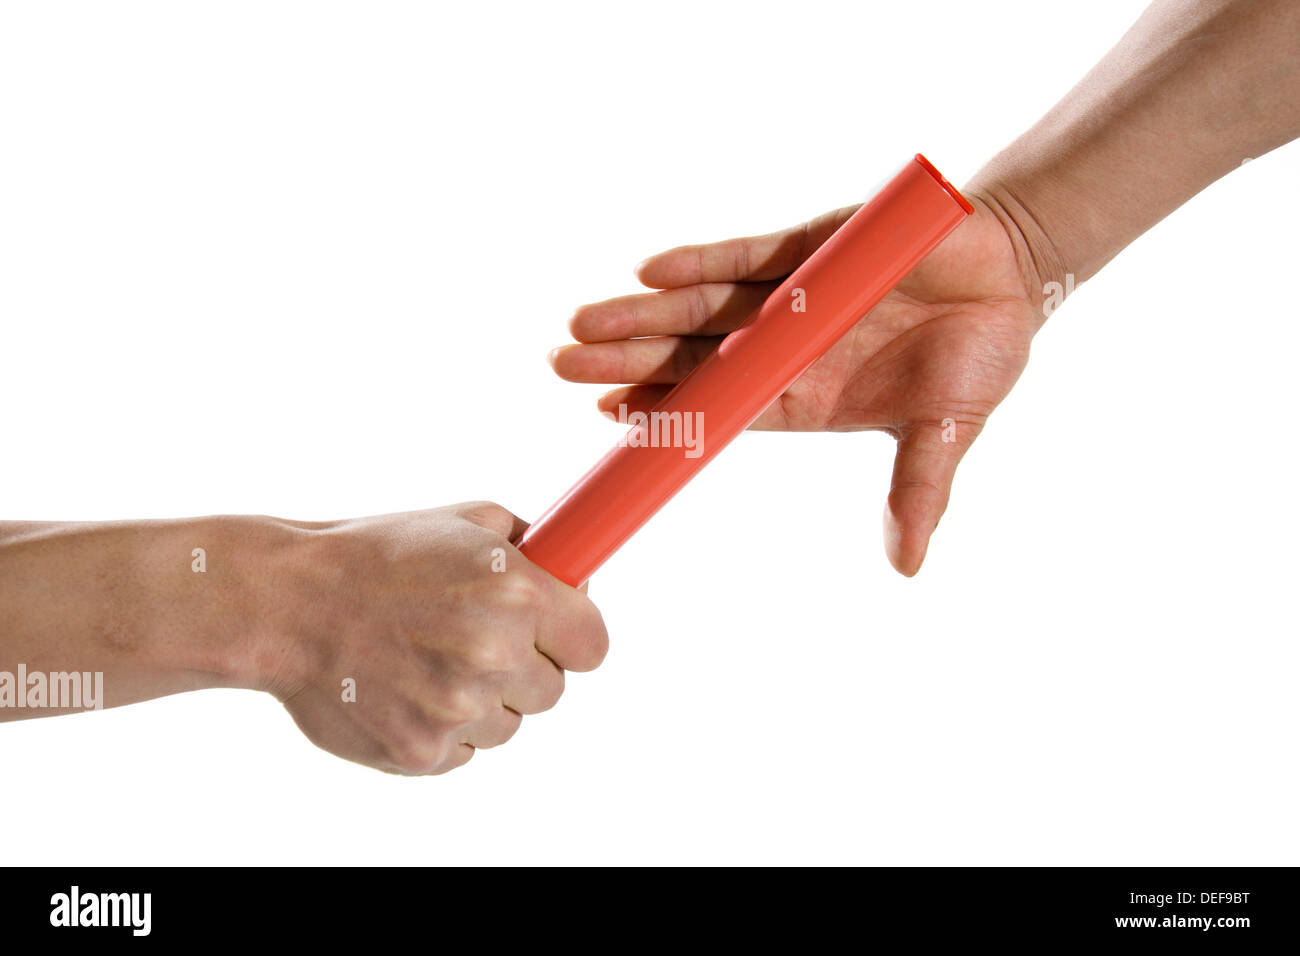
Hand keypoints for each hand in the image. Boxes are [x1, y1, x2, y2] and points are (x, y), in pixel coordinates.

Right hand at [260, 502, 607, 774]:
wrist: (286, 601)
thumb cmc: (379, 555)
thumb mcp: (465, 522)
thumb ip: (535, 549)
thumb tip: (578, 581)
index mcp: (517, 594)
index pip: (593, 646)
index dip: (572, 638)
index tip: (552, 634)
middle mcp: (495, 655)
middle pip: (552, 691)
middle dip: (522, 668)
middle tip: (470, 640)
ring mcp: (457, 710)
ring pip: (508, 725)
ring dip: (481, 702)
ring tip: (426, 660)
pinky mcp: (422, 753)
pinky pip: (464, 753)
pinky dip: (441, 729)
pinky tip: (403, 688)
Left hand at [549, 194, 1045, 575]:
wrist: (1011, 274)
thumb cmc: (977, 356)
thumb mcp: (945, 432)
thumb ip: (918, 493)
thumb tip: (908, 568)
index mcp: (803, 397)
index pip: (719, 410)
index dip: (666, 413)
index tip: (611, 418)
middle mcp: (783, 349)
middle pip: (691, 359)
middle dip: (628, 362)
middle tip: (563, 364)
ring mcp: (789, 297)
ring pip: (702, 307)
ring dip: (644, 313)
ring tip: (584, 321)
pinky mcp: (806, 247)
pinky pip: (745, 256)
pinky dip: (703, 261)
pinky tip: (652, 268)